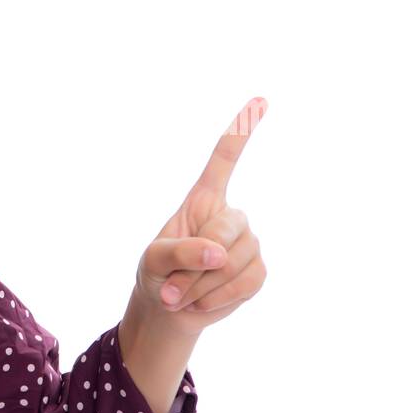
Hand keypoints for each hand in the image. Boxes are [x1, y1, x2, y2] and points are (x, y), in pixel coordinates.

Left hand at [132, 97, 269, 336]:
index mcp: (202, 200)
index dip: (240, 132)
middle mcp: (230, 216)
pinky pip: (247, 282)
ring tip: (181, 295)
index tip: (258, 101)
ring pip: (235, 261)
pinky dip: (218, 297)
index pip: (223, 160)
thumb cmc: (158, 274)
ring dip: (202, 286)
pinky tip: (201, 302)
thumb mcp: (154, 260)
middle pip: (228, 228)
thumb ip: (179, 252)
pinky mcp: (256, 271)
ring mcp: (247, 242)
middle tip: (171, 287)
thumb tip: (217, 252)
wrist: (169, 310)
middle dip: (198, 263)